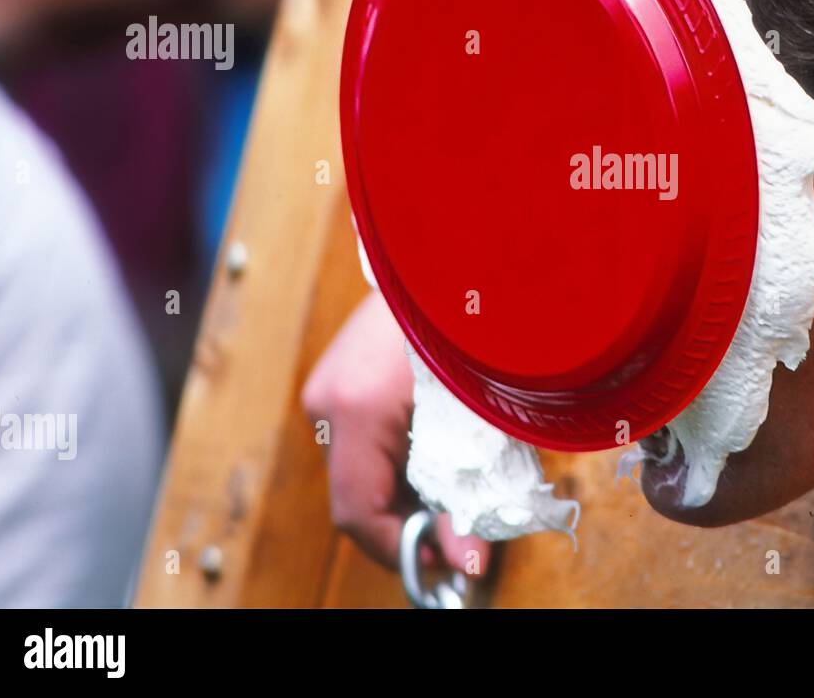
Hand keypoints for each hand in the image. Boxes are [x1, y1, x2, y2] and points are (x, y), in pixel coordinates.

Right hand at [302, 292, 489, 576]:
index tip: (444, 564)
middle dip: (412, 514)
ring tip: (465, 467)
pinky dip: (404, 450)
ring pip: (364, 464)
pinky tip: (445, 435)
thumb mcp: (484, 419)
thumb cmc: (478, 323)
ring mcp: (329, 381)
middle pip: (360, 490)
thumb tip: (467, 564)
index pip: (356, 513)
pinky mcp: (342, 371)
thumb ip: (470, 496)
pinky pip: (366, 434)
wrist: (456, 248)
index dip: (400, 550)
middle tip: (466, 519)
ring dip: (410, 480)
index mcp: (355, 408)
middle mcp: (328, 397)